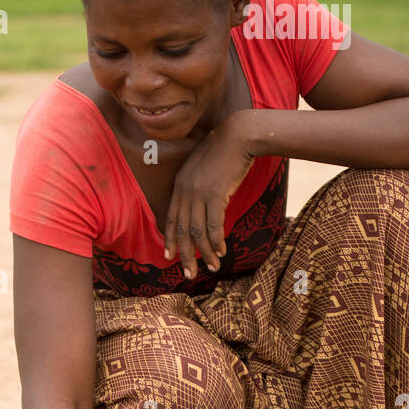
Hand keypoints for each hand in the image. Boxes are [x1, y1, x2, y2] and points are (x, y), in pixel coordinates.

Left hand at [164, 110, 256, 279]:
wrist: (239, 134)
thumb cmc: (225, 152)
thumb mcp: (204, 169)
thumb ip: (197, 188)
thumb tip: (200, 209)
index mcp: (180, 185)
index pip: (171, 218)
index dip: (170, 239)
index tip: (169, 257)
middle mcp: (185, 190)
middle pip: (183, 230)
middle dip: (185, 255)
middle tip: (189, 274)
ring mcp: (199, 192)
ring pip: (198, 232)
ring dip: (204, 253)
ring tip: (211, 267)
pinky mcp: (215, 194)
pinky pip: (214, 225)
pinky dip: (216, 242)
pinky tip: (221, 252)